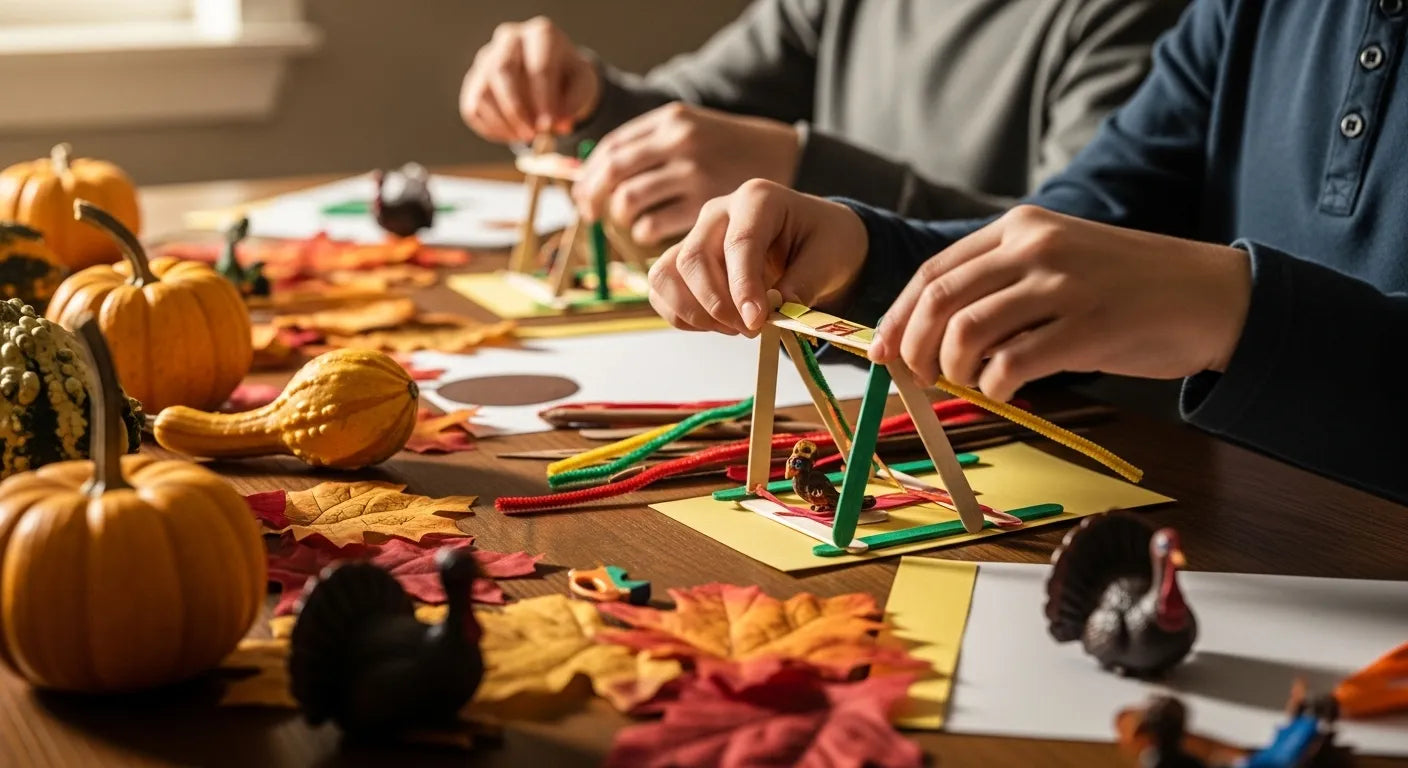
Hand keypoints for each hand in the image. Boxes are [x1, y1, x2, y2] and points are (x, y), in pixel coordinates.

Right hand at [459, 16, 599, 141]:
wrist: (553, 76)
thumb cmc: (569, 79)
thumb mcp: (582, 86)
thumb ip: (574, 103)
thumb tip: (558, 125)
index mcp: (542, 34)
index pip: (539, 65)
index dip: (543, 99)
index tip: (549, 126)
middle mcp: (510, 39)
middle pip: (503, 70)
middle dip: (517, 109)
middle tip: (531, 135)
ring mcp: (487, 57)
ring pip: (484, 91)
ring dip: (503, 122)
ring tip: (524, 138)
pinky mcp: (474, 80)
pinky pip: (473, 107)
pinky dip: (490, 128)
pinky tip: (511, 135)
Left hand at [573, 103, 800, 244]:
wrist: (787, 160)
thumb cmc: (731, 152)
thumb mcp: (693, 129)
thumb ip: (651, 143)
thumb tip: (593, 172)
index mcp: (672, 119)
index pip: (611, 146)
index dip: (589, 172)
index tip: (583, 192)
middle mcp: (680, 141)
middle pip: (614, 172)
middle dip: (594, 196)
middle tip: (590, 214)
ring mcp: (693, 173)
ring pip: (630, 200)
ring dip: (621, 217)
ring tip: (628, 222)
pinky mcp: (704, 205)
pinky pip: (653, 226)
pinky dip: (643, 233)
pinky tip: (650, 232)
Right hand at [648, 180, 866, 335]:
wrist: (812, 239)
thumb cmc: (823, 242)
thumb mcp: (829, 258)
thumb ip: (804, 284)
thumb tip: (775, 312)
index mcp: (758, 198)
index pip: (739, 243)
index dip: (743, 288)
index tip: (757, 322)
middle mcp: (718, 212)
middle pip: (694, 259)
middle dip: (718, 305)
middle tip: (751, 330)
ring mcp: (696, 235)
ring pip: (667, 274)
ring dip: (696, 313)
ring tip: (736, 328)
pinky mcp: (683, 260)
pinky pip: (663, 291)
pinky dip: (683, 317)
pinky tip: (717, 325)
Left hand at [868, 206, 1252, 400]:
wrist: (1214, 295)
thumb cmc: (1129, 287)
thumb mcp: (1060, 261)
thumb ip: (1002, 284)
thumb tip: (933, 334)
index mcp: (1022, 226)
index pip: (934, 272)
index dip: (898, 317)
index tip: (883, 351)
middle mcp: (1036, 246)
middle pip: (940, 300)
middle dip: (913, 348)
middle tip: (917, 378)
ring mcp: (1062, 285)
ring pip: (966, 333)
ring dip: (953, 370)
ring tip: (969, 382)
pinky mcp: (1088, 327)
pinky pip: (1012, 365)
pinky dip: (995, 387)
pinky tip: (1007, 390)